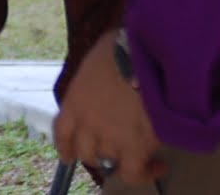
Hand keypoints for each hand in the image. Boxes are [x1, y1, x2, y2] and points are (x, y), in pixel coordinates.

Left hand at [53, 28, 164, 186]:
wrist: (144, 56)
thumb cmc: (123, 46)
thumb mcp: (99, 55)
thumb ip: (97, 72)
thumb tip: (108, 71)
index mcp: (75, 100)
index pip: (62, 132)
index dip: (65, 146)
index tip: (68, 155)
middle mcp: (86, 124)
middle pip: (85, 152)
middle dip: (98, 152)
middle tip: (114, 148)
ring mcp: (108, 138)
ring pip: (110, 160)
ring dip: (123, 156)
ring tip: (140, 151)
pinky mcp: (133, 148)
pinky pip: (133, 173)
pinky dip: (145, 172)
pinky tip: (158, 165)